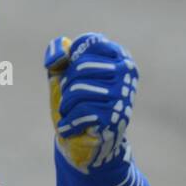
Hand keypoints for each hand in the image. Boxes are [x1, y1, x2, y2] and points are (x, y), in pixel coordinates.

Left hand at [44, 32, 136, 171]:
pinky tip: (68, 128)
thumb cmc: (75, 104)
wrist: (83, 143)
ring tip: (70, 114)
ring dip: (66, 106)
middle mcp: (127, 72)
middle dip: (66, 86)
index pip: (90, 42)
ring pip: (79, 90)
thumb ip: (59, 55)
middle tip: (69, 101)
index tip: (72, 76)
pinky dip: (68, 122)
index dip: (72, 60)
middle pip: (81, 67)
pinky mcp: (115, 117)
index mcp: (119, 56)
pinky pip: (82, 111)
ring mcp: (123, 95)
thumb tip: (59, 55)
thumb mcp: (63, 74)